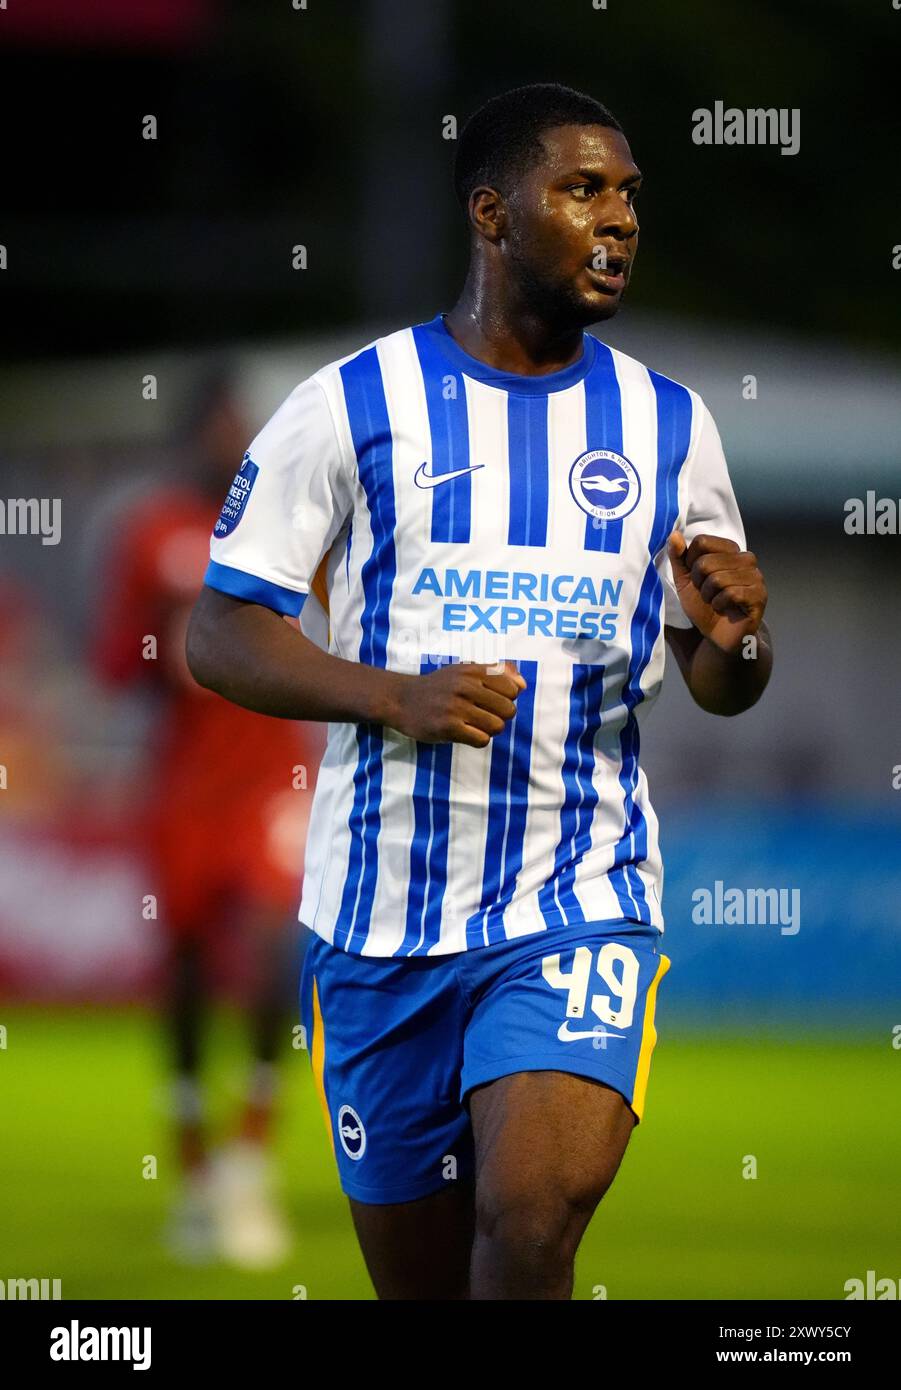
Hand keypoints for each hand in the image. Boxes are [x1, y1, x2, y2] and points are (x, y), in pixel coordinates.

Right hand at [388, 660, 525, 747]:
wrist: (401, 699)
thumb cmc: (438, 686)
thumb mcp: (464, 670)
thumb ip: (496, 672)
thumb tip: (523, 685)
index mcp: (472, 671)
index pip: (513, 689)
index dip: (507, 698)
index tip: (490, 700)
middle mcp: (465, 686)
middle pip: (508, 710)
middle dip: (500, 716)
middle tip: (482, 715)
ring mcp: (456, 707)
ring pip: (496, 726)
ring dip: (489, 730)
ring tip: (474, 725)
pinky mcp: (448, 727)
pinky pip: (481, 740)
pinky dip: (478, 740)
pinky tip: (465, 733)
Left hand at [667, 531, 766, 654]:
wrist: (718, 635)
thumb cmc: (704, 606)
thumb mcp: (685, 580)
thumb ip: (679, 557)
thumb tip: (673, 534)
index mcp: (730, 550)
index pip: (701, 542)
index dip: (690, 563)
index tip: (697, 579)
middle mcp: (747, 559)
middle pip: (706, 561)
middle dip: (699, 583)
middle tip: (708, 594)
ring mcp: (756, 577)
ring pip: (717, 579)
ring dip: (708, 596)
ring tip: (716, 602)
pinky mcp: (759, 595)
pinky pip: (730, 594)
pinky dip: (719, 605)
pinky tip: (725, 609)